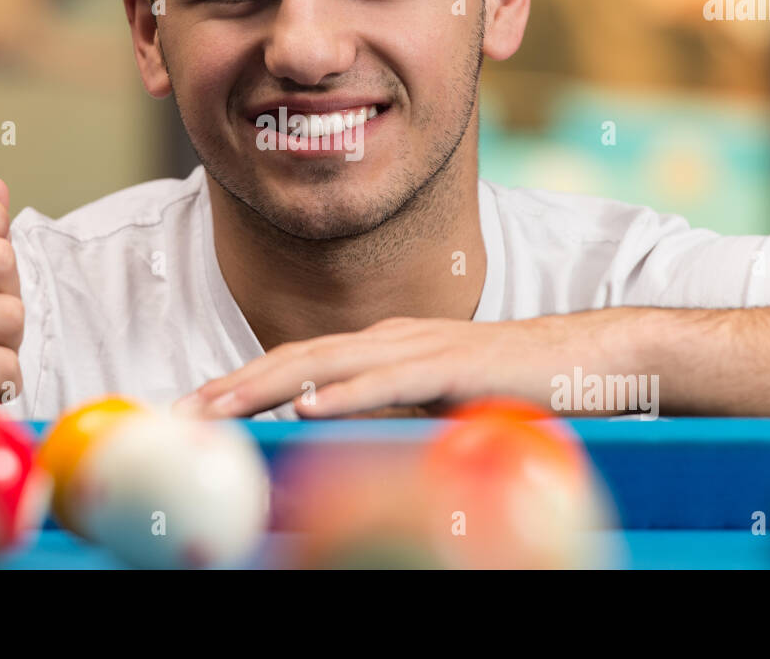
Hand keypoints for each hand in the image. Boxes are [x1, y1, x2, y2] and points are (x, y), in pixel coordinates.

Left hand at [172, 315, 588, 419]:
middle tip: (183, 411)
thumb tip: (329, 430)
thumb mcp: (432, 403)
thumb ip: (384, 411)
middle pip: (297, 356)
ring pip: (329, 363)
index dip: (243, 381)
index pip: (298, 361)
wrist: (585, 360)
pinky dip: (345, 393)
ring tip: (220, 408)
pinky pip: (391, 380)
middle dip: (235, 383)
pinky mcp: (455, 365)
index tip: (196, 407)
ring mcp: (421, 347)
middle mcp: (392, 339)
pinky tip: (309, 405)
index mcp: (383, 347)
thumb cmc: (510, 387)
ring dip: (267, 385)